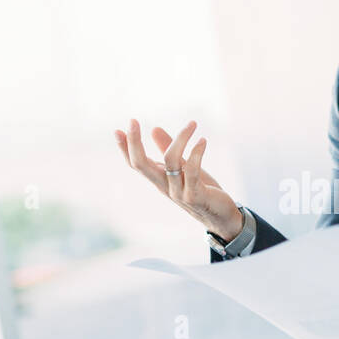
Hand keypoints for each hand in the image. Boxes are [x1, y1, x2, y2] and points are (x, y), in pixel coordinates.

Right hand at [114, 118, 243, 239]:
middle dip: (134, 142)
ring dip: (180, 138)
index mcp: (159, 179)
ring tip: (192, 124)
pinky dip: (196, 153)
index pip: (136, 163)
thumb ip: (169, 149)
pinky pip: (192, 170)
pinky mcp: (195, 196)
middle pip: (141, 164)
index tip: (116, 130)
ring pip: (170, 160)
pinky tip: (203, 141)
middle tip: (132, 120)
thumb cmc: (202, 190)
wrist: (222, 217)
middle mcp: (164, 186)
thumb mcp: (184, 167)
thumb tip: (154, 128)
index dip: (125, 148)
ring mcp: (178, 192)